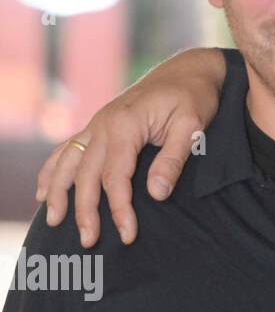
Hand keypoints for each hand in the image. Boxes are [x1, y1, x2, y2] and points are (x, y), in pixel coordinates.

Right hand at [36, 48, 225, 246]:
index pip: (116, 176)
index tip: (128, 234)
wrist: (189, 70)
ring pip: (67, 162)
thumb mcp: (193, 125)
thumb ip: (173, 159)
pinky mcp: (98, 125)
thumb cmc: (194, 96)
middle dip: (85, 211)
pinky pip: (67, 149)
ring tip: (54, 221)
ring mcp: (97, 123)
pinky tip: (43, 191)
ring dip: (57, 193)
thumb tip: (156, 194)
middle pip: (86, 175)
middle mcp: (104, 124)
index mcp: (126, 124)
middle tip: (88, 241)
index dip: (119, 208)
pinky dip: (52, 170)